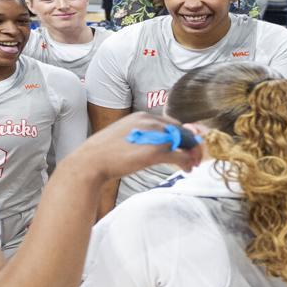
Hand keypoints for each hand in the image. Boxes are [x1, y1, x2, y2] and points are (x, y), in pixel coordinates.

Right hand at [70, 112, 205, 181]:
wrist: (91, 161)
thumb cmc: (105, 152)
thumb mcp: (126, 134)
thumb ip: (142, 135)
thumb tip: (154, 143)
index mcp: (143, 116)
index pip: (173, 124)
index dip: (183, 136)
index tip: (186, 146)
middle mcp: (151, 122)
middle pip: (182, 131)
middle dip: (191, 145)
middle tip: (195, 158)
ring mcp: (153, 136)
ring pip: (184, 143)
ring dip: (192, 155)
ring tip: (192, 165)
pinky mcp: (154, 152)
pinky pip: (180, 156)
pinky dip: (187, 163)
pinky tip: (187, 169)